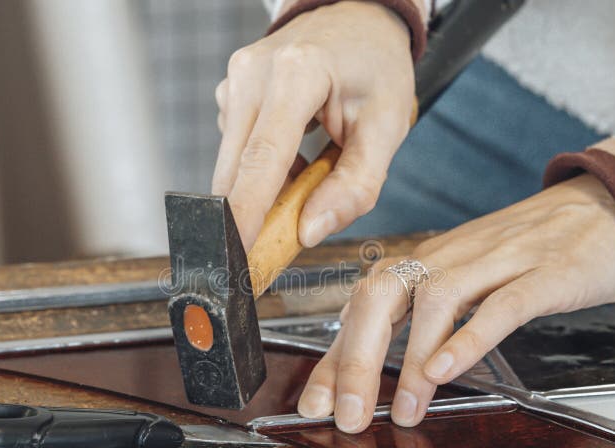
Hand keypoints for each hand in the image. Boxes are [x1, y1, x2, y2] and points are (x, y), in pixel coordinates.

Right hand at [212, 1, 414, 249]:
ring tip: (308, 174)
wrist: (356, 17)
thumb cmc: (376, 69)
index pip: (263, 159)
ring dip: (262, 190)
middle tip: (274, 251)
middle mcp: (253, 73)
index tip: (232, 256)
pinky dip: (261, 170)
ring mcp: (235, 79)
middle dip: (249, 218)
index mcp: (297, 75)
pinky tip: (294, 156)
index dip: (243, 214)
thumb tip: (309, 232)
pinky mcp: (229, 90)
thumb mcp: (386, 127)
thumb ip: (355, 185)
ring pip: (233, 163)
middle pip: (237, 168)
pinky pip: (236, 149)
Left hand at [297, 175, 614, 431]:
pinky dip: (468, 339)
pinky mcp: (543, 273)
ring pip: (435, 302)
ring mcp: (494, 261)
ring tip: (404, 410)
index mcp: (424, 262)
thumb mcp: (464, 281)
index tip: (314, 404)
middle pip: (381, 297)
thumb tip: (372, 366)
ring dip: (411, 361)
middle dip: (355, 360)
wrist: (598, 209)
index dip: (333, 358)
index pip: (361, 307)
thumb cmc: (522, 254)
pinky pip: (500, 306)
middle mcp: (447, 257)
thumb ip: (421, 319)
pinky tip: (447, 371)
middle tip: (347, 415)